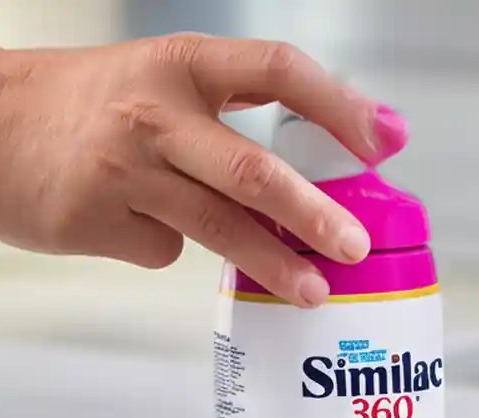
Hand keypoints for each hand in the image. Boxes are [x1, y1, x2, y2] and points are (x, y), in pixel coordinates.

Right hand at [0, 34, 408, 307]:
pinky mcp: (95, 221)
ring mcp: (123, 171)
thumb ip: (238, 111)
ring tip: (313, 291)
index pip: (278, 71)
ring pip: (216, 225)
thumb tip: (332, 161)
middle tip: (354, 245)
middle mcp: (154, 114)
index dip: (338, 106)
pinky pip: (164, 250)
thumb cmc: (94, 104)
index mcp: (183, 66)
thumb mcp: (166, 82)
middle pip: (252, 169)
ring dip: (273, 263)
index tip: (384, 140)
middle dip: (313, 212)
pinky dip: (176, 249)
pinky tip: (150, 229)